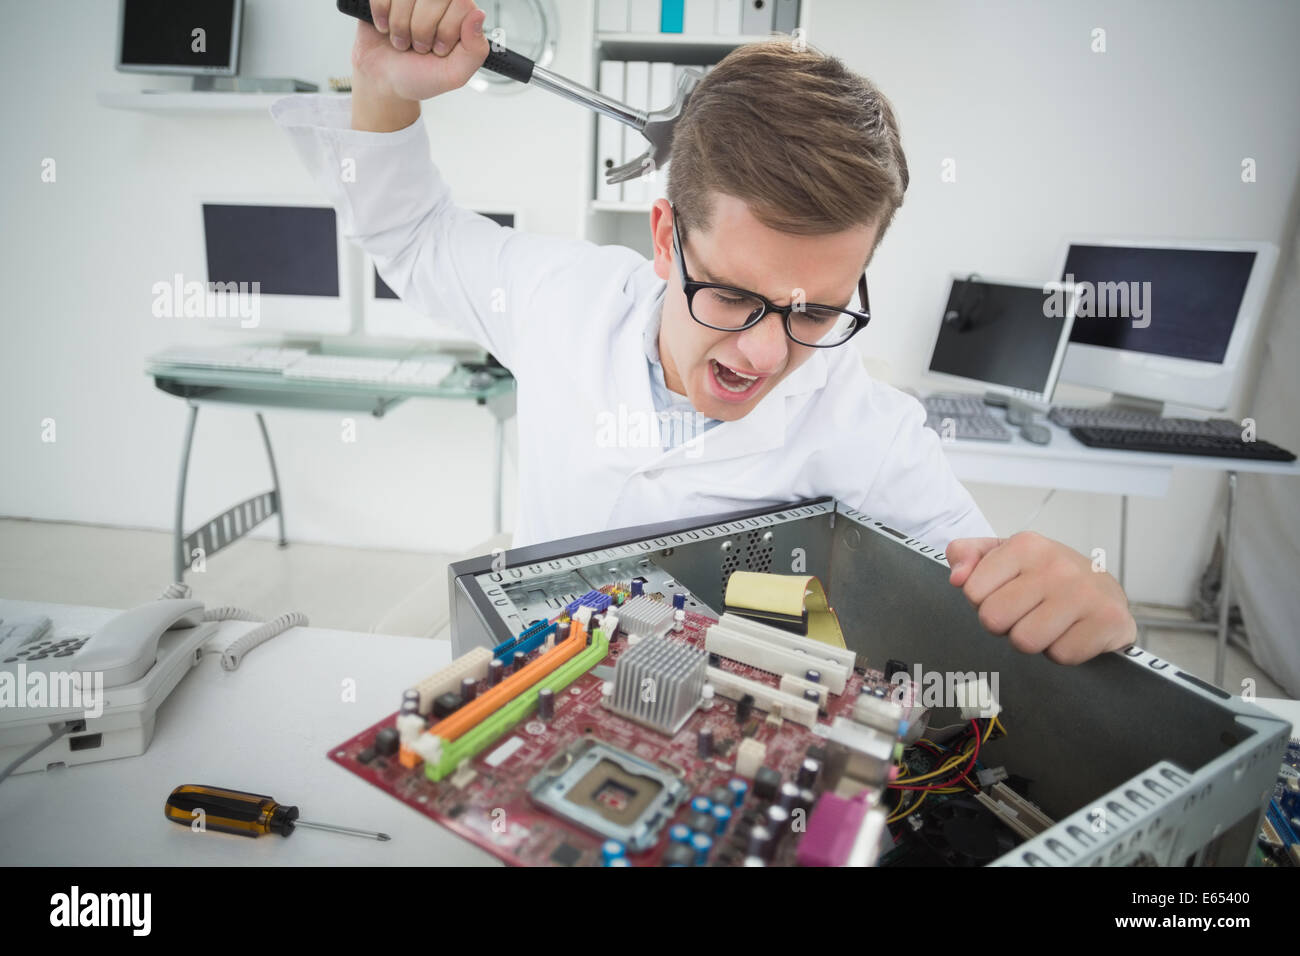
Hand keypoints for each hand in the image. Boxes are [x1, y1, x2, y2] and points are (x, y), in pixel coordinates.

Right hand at [352, 0, 489, 101]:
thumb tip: (479, 16)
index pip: (462, 4)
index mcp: (460, 14)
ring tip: (403, 41)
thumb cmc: (419, 76)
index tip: (439, 48)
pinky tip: (386, 29)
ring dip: (401, 26)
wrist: (383, 80)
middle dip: (423, 30)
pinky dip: (383, 16)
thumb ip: (475, 50)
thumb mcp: (453, 74)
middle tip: (419, 47)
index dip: (447, 29)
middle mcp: (438, 0)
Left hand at [946, 532, 1135, 664]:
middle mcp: (1056, 565)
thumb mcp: (1003, 555)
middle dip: (1006, 624)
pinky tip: (1072, 632)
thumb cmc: (1047, 575)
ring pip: (1025, 641)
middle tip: (1027, 613)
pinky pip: (1061, 656)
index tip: (1005, 595)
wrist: (1105, 589)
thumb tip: (957, 577)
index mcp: (1026, 545)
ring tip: (1049, 622)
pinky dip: (1063, 651)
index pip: (972, 592)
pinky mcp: (1107, 620)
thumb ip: (966, 555)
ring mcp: (1085, 592)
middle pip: (994, 620)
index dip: (984, 601)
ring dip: (1034, 640)